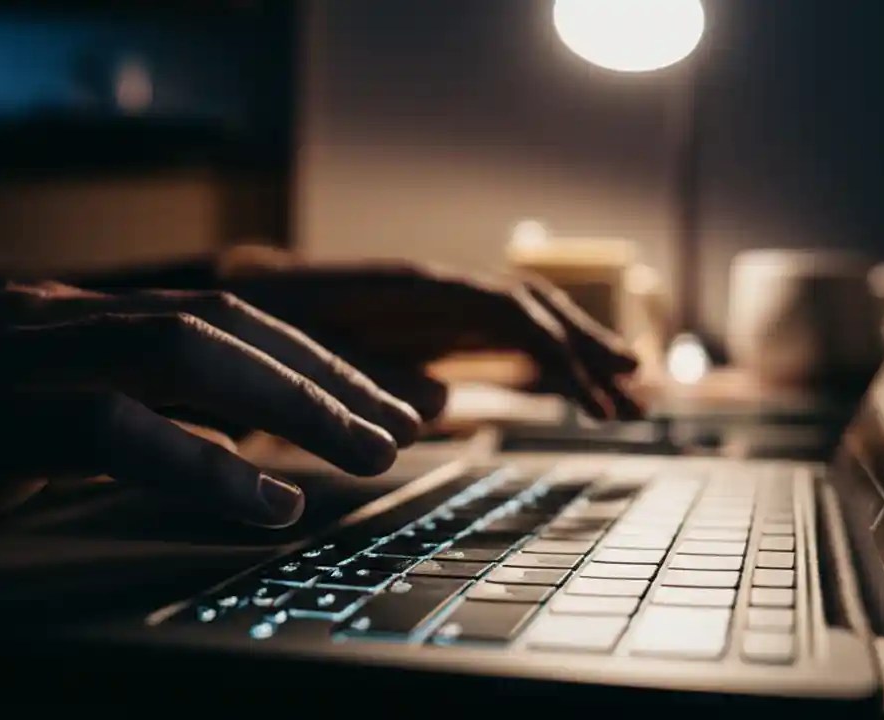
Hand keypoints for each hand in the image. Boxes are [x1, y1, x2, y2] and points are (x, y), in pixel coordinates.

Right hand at [0, 282, 422, 558]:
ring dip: (292, 402)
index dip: (316, 356)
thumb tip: (209, 452)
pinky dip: (197, 465)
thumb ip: (106, 421)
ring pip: (182, 352)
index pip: (221, 320)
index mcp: (68, 321)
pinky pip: (105, 428)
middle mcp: (53, 320)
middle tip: (410, 425)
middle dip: (329, 374)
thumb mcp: (14, 425)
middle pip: (225, 325)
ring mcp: (11, 359)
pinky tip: (265, 505)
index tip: (391, 398)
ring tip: (370, 454)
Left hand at [216, 260, 643, 421]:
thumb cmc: (272, 324)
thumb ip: (370, 375)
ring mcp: (443, 305)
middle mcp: (440, 289)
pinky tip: (573, 389)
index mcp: (414, 287)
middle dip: (586, 348)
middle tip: (634, 394)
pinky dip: (544, 363)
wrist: (249, 298)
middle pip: (533, 308)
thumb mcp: (307, 352)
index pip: (506, 307)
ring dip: (578, 354)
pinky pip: (503, 340)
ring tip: (627, 393)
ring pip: (528, 322)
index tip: (591, 388)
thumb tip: (440, 403)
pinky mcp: (438, 327)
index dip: (555, 345)